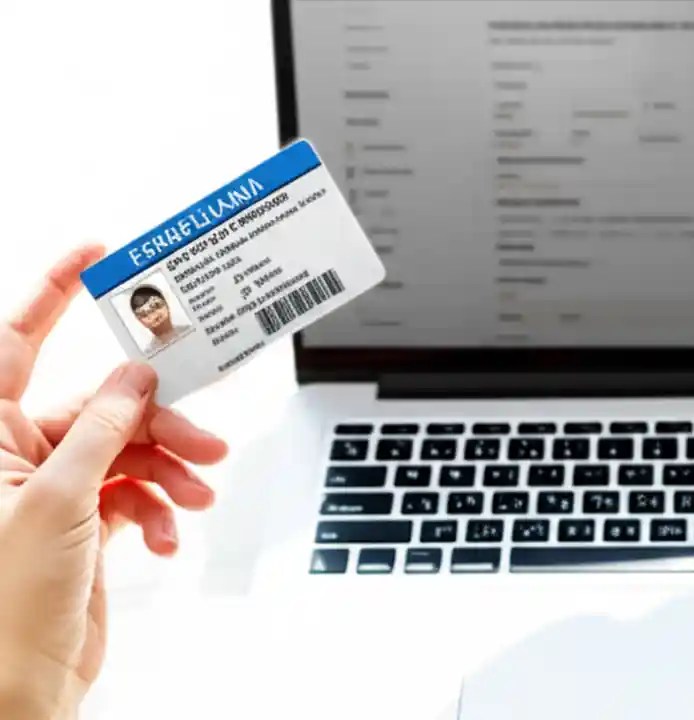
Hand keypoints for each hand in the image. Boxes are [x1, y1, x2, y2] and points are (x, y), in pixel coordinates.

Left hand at [0, 246, 227, 718]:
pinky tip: (164, 533)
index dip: (53, 290)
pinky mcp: (83, 520)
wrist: (16, 688)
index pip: (15, 340)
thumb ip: (102, 430)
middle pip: (102, 403)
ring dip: (169, 470)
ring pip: (129, 449)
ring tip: (195, 493)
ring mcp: (52, 486)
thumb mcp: (56, 501)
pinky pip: (135, 491)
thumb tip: (134, 379)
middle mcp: (15, 453)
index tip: (99, 256)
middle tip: (202, 438)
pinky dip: (159, 509)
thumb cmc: (0, 605)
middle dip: (158, 420)